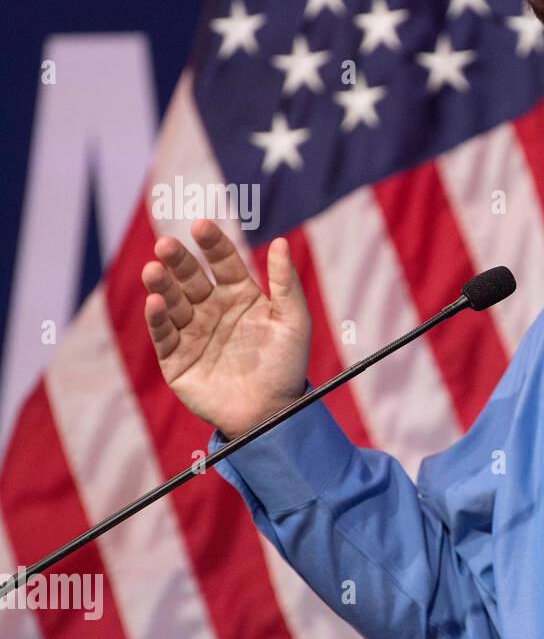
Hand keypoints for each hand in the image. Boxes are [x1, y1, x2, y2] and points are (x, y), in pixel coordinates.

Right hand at [141, 219, 310, 437]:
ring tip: (154, 270)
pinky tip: (155, 302)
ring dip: (162, 285)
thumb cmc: (287, 367)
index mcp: (241, 295)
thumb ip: (286, 284)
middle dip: (178, 260)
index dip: (213, 244)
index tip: (201, 225)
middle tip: (166, 245)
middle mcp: (212, 309)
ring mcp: (192, 332)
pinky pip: (164, 335)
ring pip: (173, 302)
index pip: (224, 262)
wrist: (273, 413)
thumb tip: (280, 243)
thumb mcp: (294, 322)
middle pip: (191, 278)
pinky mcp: (176, 358)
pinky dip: (158, 319)